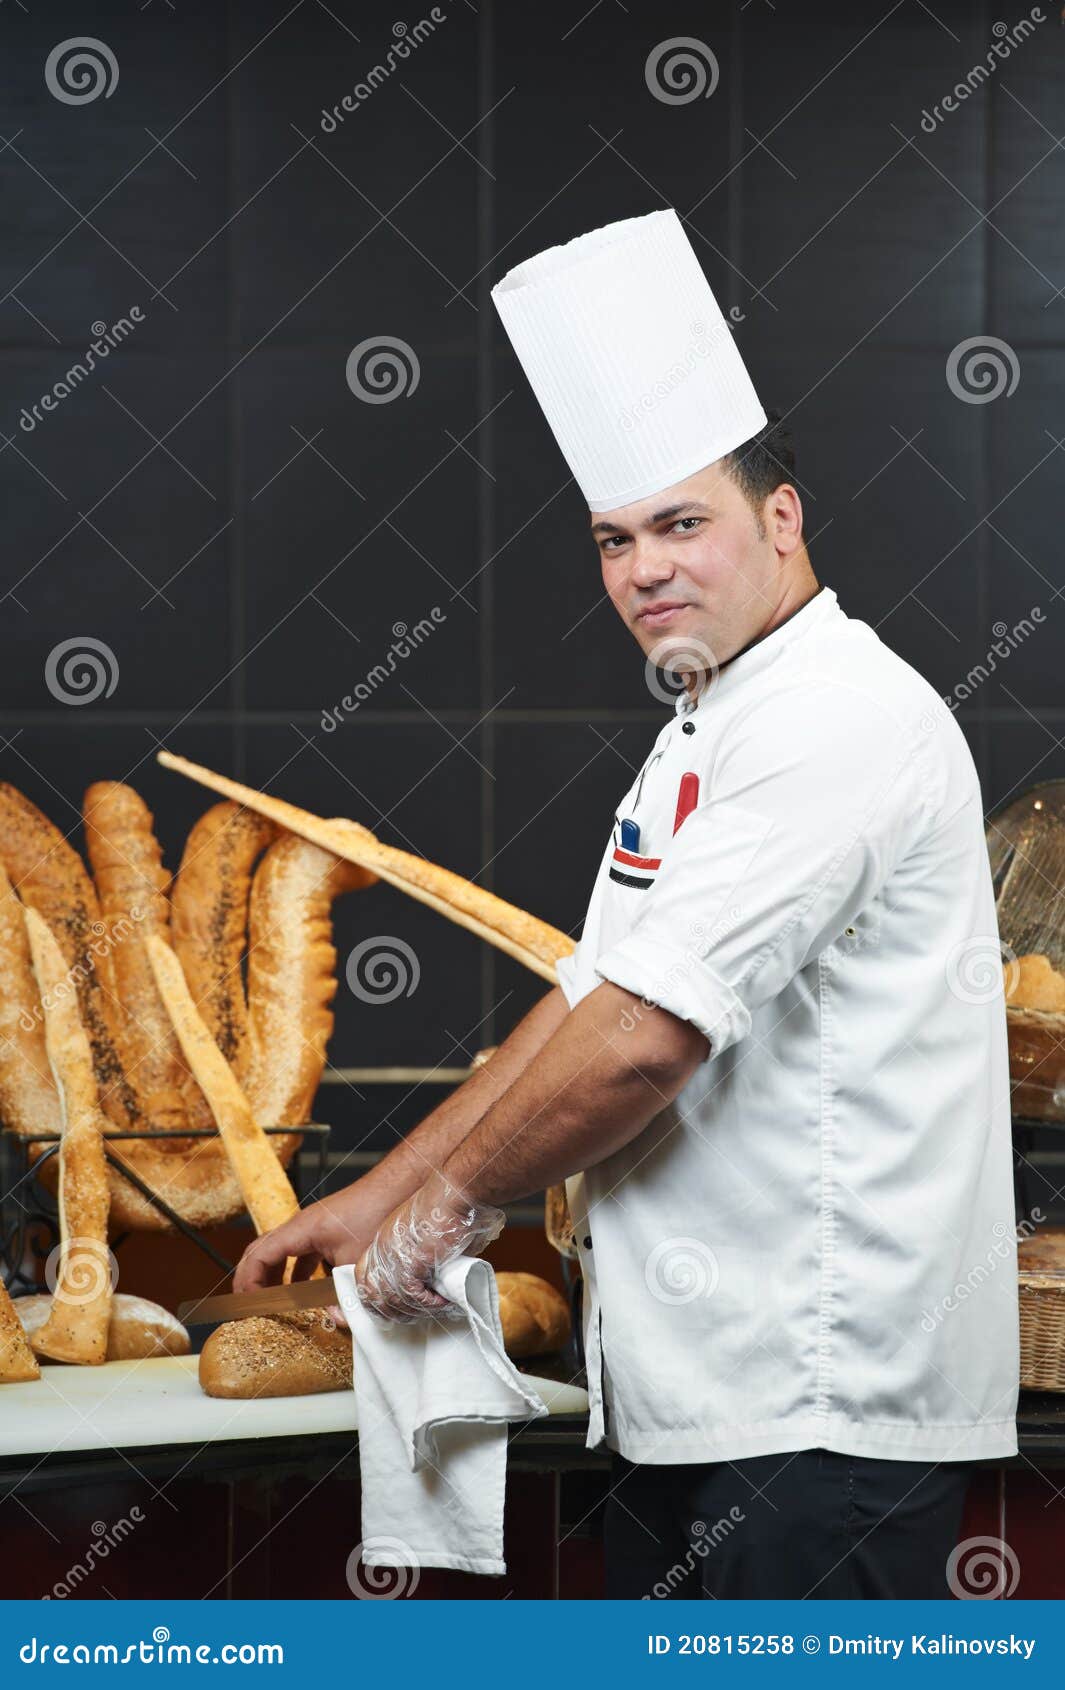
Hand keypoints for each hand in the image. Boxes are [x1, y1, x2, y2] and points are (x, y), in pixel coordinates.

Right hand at [233, 1187, 382, 1327]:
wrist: (397, 1187)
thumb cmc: (376, 1213)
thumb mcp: (358, 1261)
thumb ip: (344, 1294)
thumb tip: (336, 1321)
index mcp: (301, 1230)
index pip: (259, 1255)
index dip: (249, 1282)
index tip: (250, 1306)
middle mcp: (301, 1226)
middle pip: (261, 1251)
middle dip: (251, 1279)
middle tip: (246, 1307)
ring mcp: (313, 1227)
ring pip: (280, 1251)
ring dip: (272, 1276)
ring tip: (268, 1302)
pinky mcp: (327, 1231)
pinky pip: (300, 1253)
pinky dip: (295, 1273)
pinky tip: (301, 1291)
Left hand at [354, 1169, 505, 1323]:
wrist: (456, 1191)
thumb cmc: (450, 1205)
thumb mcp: (425, 1232)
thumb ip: (422, 1256)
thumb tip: (434, 1278)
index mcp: (383, 1240)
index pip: (363, 1277)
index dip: (373, 1299)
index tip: (390, 1309)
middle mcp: (383, 1250)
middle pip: (372, 1295)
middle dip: (390, 1312)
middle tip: (414, 1316)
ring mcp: (394, 1257)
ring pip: (392, 1301)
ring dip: (414, 1311)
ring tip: (435, 1308)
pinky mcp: (411, 1263)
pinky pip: (412, 1297)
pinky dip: (428, 1304)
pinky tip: (442, 1302)